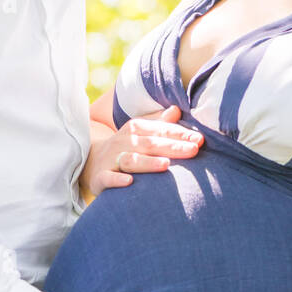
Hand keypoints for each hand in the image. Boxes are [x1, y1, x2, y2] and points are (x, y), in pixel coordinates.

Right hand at [80, 105, 202, 198]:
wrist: (91, 161)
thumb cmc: (126, 147)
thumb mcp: (141, 133)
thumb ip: (160, 124)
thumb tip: (178, 109)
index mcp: (135, 129)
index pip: (160, 130)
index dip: (180, 134)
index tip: (199, 140)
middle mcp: (124, 142)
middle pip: (150, 144)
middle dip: (172, 147)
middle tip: (193, 150)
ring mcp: (112, 159)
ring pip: (131, 160)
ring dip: (148, 162)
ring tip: (166, 165)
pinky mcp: (101, 177)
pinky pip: (108, 178)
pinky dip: (117, 180)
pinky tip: (130, 182)